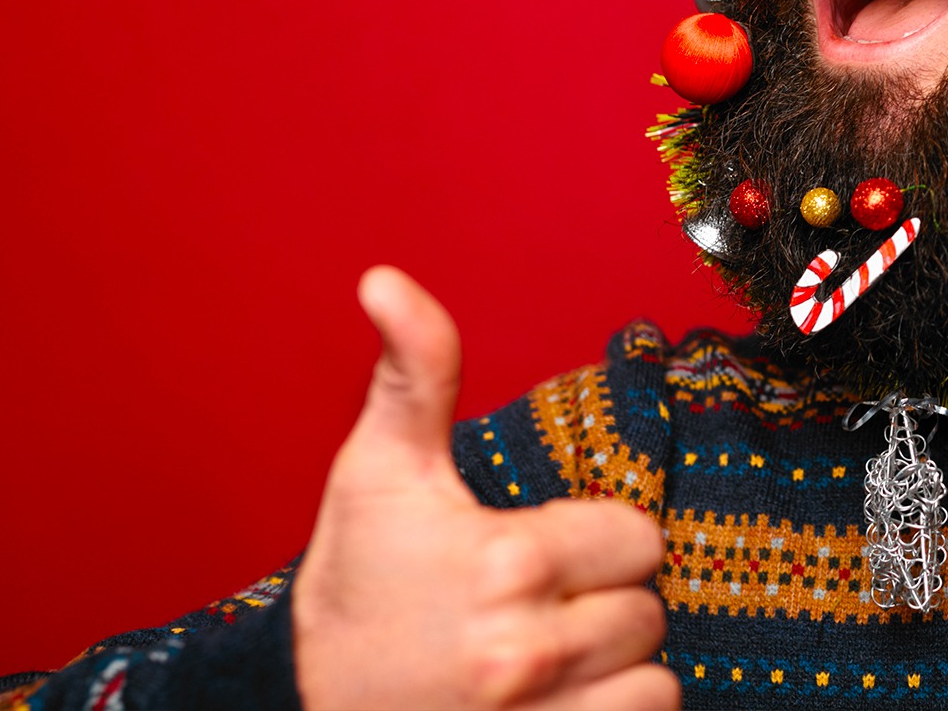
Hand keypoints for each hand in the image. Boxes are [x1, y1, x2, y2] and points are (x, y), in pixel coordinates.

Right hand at [293, 267, 678, 709]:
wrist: (293, 708)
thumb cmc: (351, 587)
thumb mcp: (380, 473)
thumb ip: (416, 372)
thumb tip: (386, 279)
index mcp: (506, 564)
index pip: (637, 538)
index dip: (600, 540)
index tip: (548, 551)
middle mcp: (528, 651)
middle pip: (648, 609)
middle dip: (606, 602)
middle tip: (538, 606)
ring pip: (654, 676)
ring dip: (616, 667)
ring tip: (550, 657)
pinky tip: (561, 700)